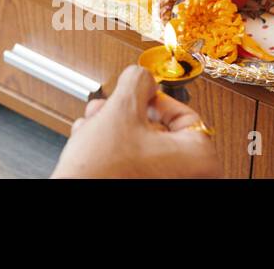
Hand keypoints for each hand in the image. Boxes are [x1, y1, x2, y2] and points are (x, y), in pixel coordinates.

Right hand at [51, 66, 220, 177]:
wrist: (74, 196)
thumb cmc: (103, 171)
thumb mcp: (120, 111)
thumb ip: (137, 82)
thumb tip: (142, 77)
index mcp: (200, 159)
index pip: (186, 116)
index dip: (156, 99)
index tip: (140, 95)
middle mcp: (191, 179)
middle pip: (160, 133)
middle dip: (127, 115)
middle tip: (111, 107)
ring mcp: (169, 188)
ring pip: (143, 150)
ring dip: (115, 130)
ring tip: (94, 124)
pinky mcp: (145, 194)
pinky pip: (136, 168)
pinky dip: (114, 152)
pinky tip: (91, 143)